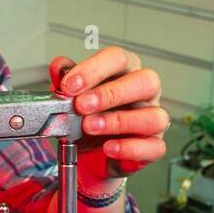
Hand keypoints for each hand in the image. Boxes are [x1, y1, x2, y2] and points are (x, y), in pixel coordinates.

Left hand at [49, 46, 168, 188]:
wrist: (93, 154)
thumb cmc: (90, 118)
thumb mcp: (73, 98)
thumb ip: (66, 80)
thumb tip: (59, 66)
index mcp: (126, 71)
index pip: (118, 58)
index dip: (93, 69)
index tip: (69, 84)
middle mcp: (145, 92)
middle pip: (144, 81)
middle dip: (110, 93)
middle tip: (81, 105)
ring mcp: (153, 119)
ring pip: (153, 116)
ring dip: (119, 121)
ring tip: (90, 127)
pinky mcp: (154, 145)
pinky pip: (153, 146)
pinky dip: (130, 148)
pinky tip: (109, 147)